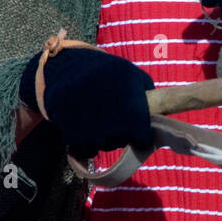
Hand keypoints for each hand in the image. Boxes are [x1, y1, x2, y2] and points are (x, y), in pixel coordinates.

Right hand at [20, 46, 153, 160]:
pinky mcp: (76, 138)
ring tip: (97, 115)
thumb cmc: (102, 71)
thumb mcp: (130, 73)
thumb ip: (146, 91)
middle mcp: (116, 124)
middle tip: (112, 114)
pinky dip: (87, 141)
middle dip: (120, 132)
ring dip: (103, 136)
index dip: (140, 134)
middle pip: (122, 141)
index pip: (143, 138)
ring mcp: (95, 132)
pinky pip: (88, 150)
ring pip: (105, 145)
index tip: (135, 128)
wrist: (63, 70)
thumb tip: (158, 110)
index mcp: (133, 109)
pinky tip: (85, 124)